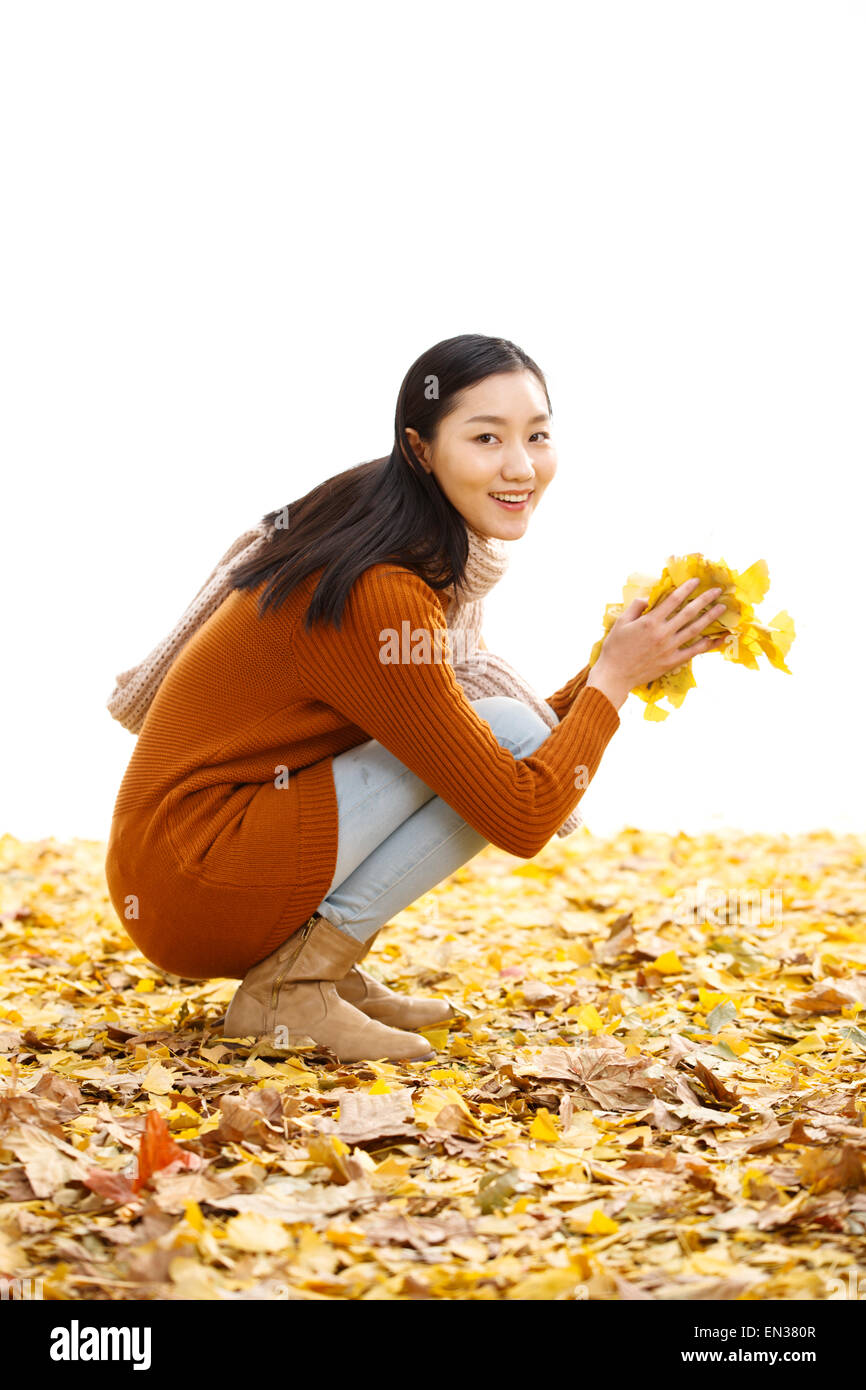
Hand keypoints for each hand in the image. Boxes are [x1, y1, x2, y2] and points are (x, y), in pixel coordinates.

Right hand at [586, 577, 727, 709]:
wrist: (615, 675)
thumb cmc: (615, 648)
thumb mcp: (621, 622)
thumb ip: (636, 607)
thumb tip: (649, 598)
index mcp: (650, 621)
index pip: (673, 600)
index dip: (686, 589)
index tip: (696, 581)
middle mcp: (663, 633)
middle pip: (688, 612)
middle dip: (704, 599)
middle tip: (717, 590)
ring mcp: (670, 648)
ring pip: (695, 629)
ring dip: (710, 617)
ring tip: (722, 608)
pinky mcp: (672, 661)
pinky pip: (694, 651)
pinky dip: (707, 644)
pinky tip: (717, 637)